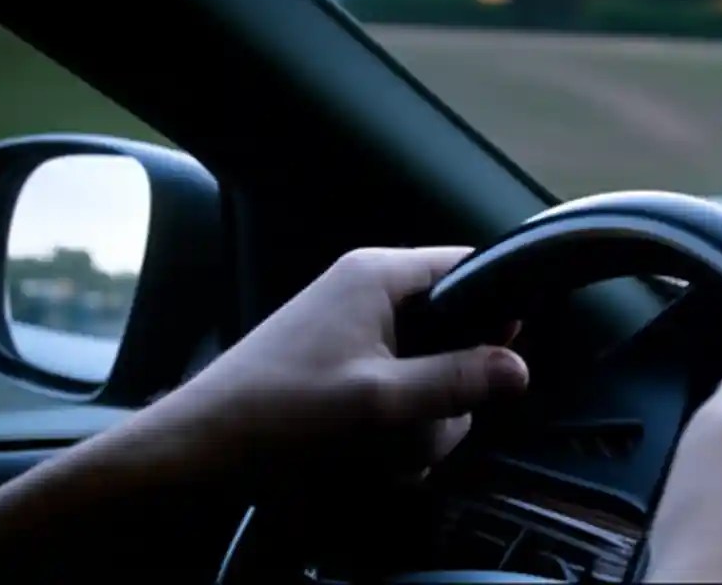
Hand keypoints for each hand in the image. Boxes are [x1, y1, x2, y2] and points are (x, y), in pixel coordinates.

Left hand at [141, 247, 529, 492]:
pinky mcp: (344, 367)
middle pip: (454, 330)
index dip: (496, 307)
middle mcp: (368, 292)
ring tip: (392, 449)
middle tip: (428, 423)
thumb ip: (456, 380)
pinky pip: (399, 389)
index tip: (502, 355)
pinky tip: (377, 455)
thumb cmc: (281, 410)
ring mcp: (354, 331)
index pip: (467, 266)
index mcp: (378, 276)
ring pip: (429, 370)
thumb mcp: (381, 400)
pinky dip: (397, 425)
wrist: (202, 446)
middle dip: (450, 387)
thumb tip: (519, 368)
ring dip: (422, 417)